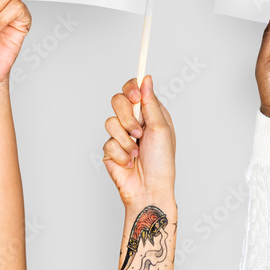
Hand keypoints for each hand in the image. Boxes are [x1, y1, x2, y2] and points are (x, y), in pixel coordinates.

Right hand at [102, 76, 176, 206]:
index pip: (134, 89)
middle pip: (117, 101)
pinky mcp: (110, 149)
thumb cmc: (161, 162)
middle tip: (138, 132)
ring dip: (126, 140)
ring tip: (136, 152)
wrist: (149, 190)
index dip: (131, 89)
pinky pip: (108, 142)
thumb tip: (146, 79)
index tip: (135, 98)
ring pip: (110, 122)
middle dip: (127, 118)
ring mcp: (121, 135)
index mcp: (149, 113)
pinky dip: (121, 154)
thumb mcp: (160, 129)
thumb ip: (150, 103)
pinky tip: (130, 162)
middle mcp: (134, 121)